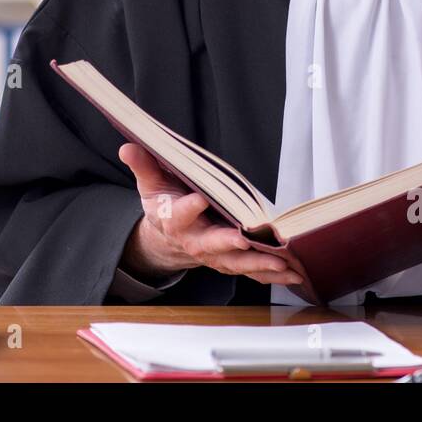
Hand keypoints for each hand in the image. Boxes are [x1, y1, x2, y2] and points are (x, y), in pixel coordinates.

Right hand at [118, 143, 302, 286]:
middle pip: (210, 243)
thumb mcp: (150, 183)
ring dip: (258, 263)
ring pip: (235, 262)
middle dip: (227, 242)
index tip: (198, 198)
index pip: (179, 213)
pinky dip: (272, 274)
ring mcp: (214, 254)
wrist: (168, 237)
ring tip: (281, 263)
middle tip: (244, 240)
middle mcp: (194, 240)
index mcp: (174, 219)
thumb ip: (143, 165)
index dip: (188, 207)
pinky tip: (293, 275)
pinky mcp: (230, 261)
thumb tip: (127, 147)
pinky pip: (251, 270)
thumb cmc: (163, 203)